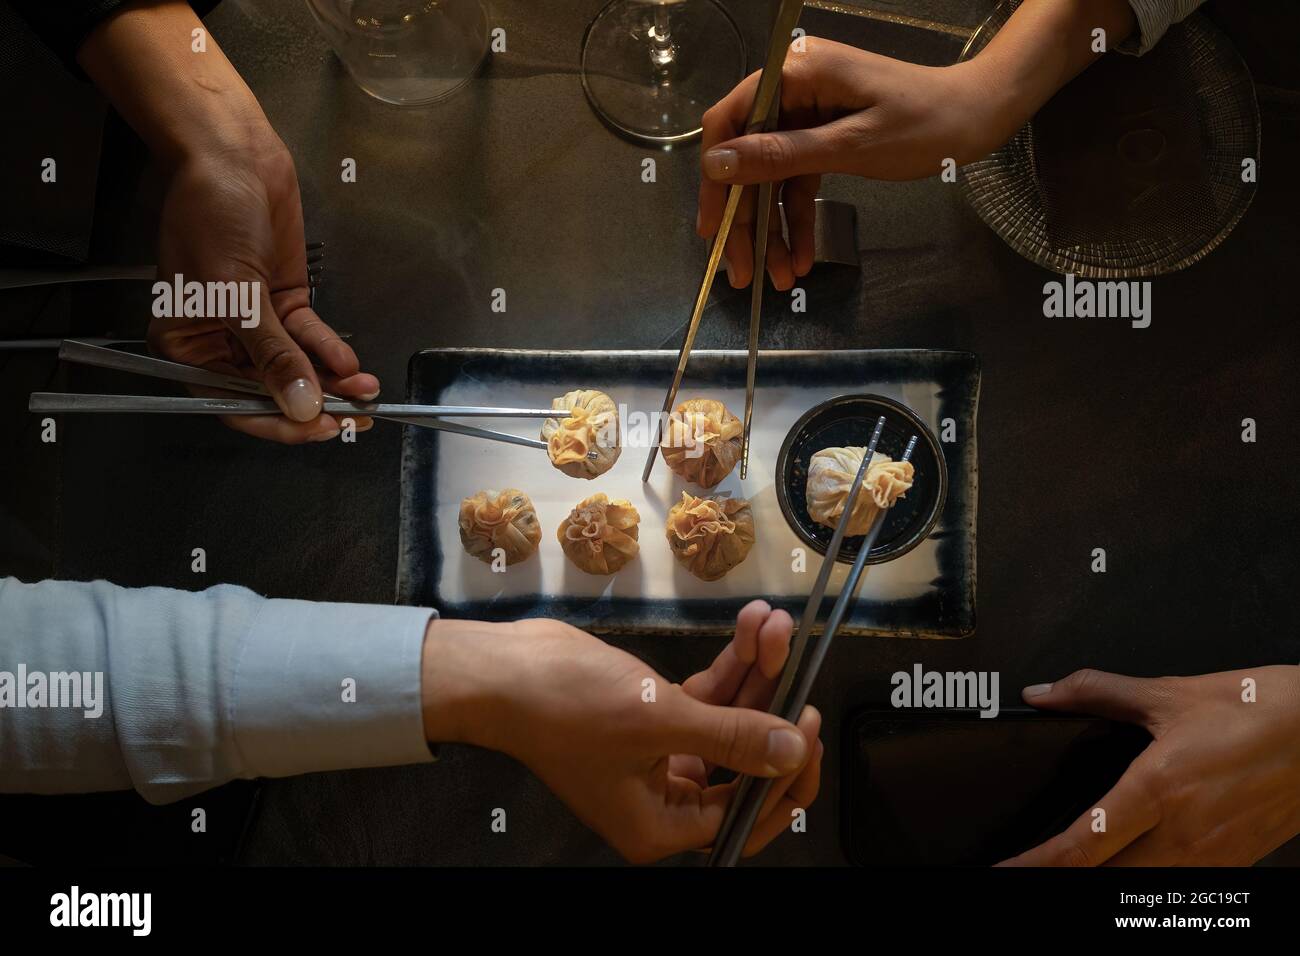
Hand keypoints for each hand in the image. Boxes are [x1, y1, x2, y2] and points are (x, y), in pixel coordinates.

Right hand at [77, 0, 378, 443]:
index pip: (232, 403)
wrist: (232, 155)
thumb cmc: (211, 211)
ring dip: (330, 381)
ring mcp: (255, 323)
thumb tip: (300, 404)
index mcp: (185, 346)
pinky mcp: (282, 302)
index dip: (277, 421)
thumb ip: (272, 355)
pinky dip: (331, 353)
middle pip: (269, 391)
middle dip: (313, 403)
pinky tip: (351, 365)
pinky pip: (309, 340)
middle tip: (351, 418)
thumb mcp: (237, 292)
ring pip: (296, 367)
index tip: (316, 429)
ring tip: (363, 391)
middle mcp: (219, 340)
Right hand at [422, 600, 822, 862]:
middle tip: (797, 657)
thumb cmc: (568, 707)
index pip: (746, 812)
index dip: (785, 770)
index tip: (807, 720)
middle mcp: (664, 798)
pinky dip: (727, 663)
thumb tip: (793, 751)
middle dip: (771, 702)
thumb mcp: (660, 721)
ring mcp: (659, 755)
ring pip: (727, 717)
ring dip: (753, 670)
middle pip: (743, 761)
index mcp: (662, 825)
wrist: (501, 670)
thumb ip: (732, 737)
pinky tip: (749, 626)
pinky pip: (705, 696)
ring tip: (772, 622)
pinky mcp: (653, 716)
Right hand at [699, 0, 1137, 289]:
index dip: (715, 176)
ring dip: (772, 229)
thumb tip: (718, 164)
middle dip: (745, 218)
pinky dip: (799, 218)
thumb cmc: (922, 124)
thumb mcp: (849, 146)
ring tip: (775, 277)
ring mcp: (809, 114)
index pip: (729, 120)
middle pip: (748, 156)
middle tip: (740, 270)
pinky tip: (800, 257)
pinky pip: (799, 180)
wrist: (978, 117)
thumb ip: (780, 155)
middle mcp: (795, 90)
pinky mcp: (825, 136)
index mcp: (796, 73)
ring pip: (772, 177)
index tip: (712, 225)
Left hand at [999, 666, 1299, 865]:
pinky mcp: (1235, 862)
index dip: (1035, 865)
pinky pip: (1180, 889)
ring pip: (1142, 892)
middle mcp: (1184, 833)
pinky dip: (1147, 884)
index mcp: (1159, 789)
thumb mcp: (1170, 693)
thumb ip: (1097, 693)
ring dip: (1105, 881)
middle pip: (1106, 880)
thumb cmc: (1262, 711)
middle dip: (1063, 879)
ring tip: (1072, 870)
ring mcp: (1212, 855)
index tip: (1004, 870)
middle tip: (1027, 870)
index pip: (1080, 844)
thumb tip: (1045, 694)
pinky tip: (1131, 868)